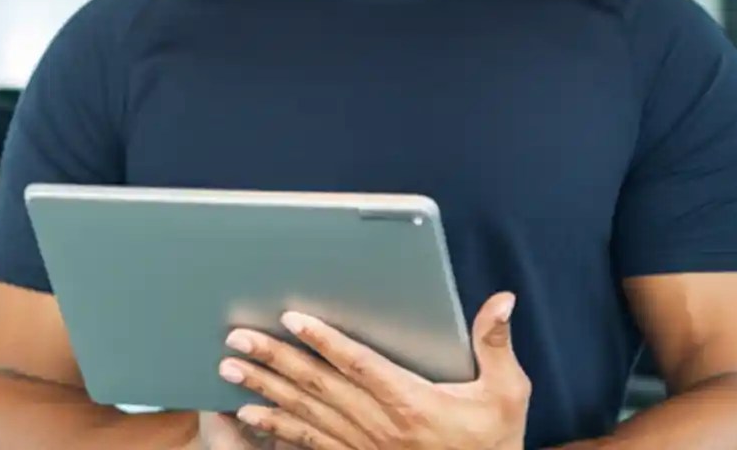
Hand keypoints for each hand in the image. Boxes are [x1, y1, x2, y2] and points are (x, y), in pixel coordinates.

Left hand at [217, 292, 530, 449]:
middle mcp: (379, 424)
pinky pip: (308, 442)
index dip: (324, 339)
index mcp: (410, 401)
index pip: (358, 363)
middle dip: (274, 358)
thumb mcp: (507, 393)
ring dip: (264, 389)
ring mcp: (363, 445)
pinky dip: (276, 427)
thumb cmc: (494, 441)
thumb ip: (496, 345)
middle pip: (318, 385)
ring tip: (230, 367)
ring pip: (305, 412)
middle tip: (237, 337)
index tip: (292, 318)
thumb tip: (502, 301)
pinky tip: (249, 414)